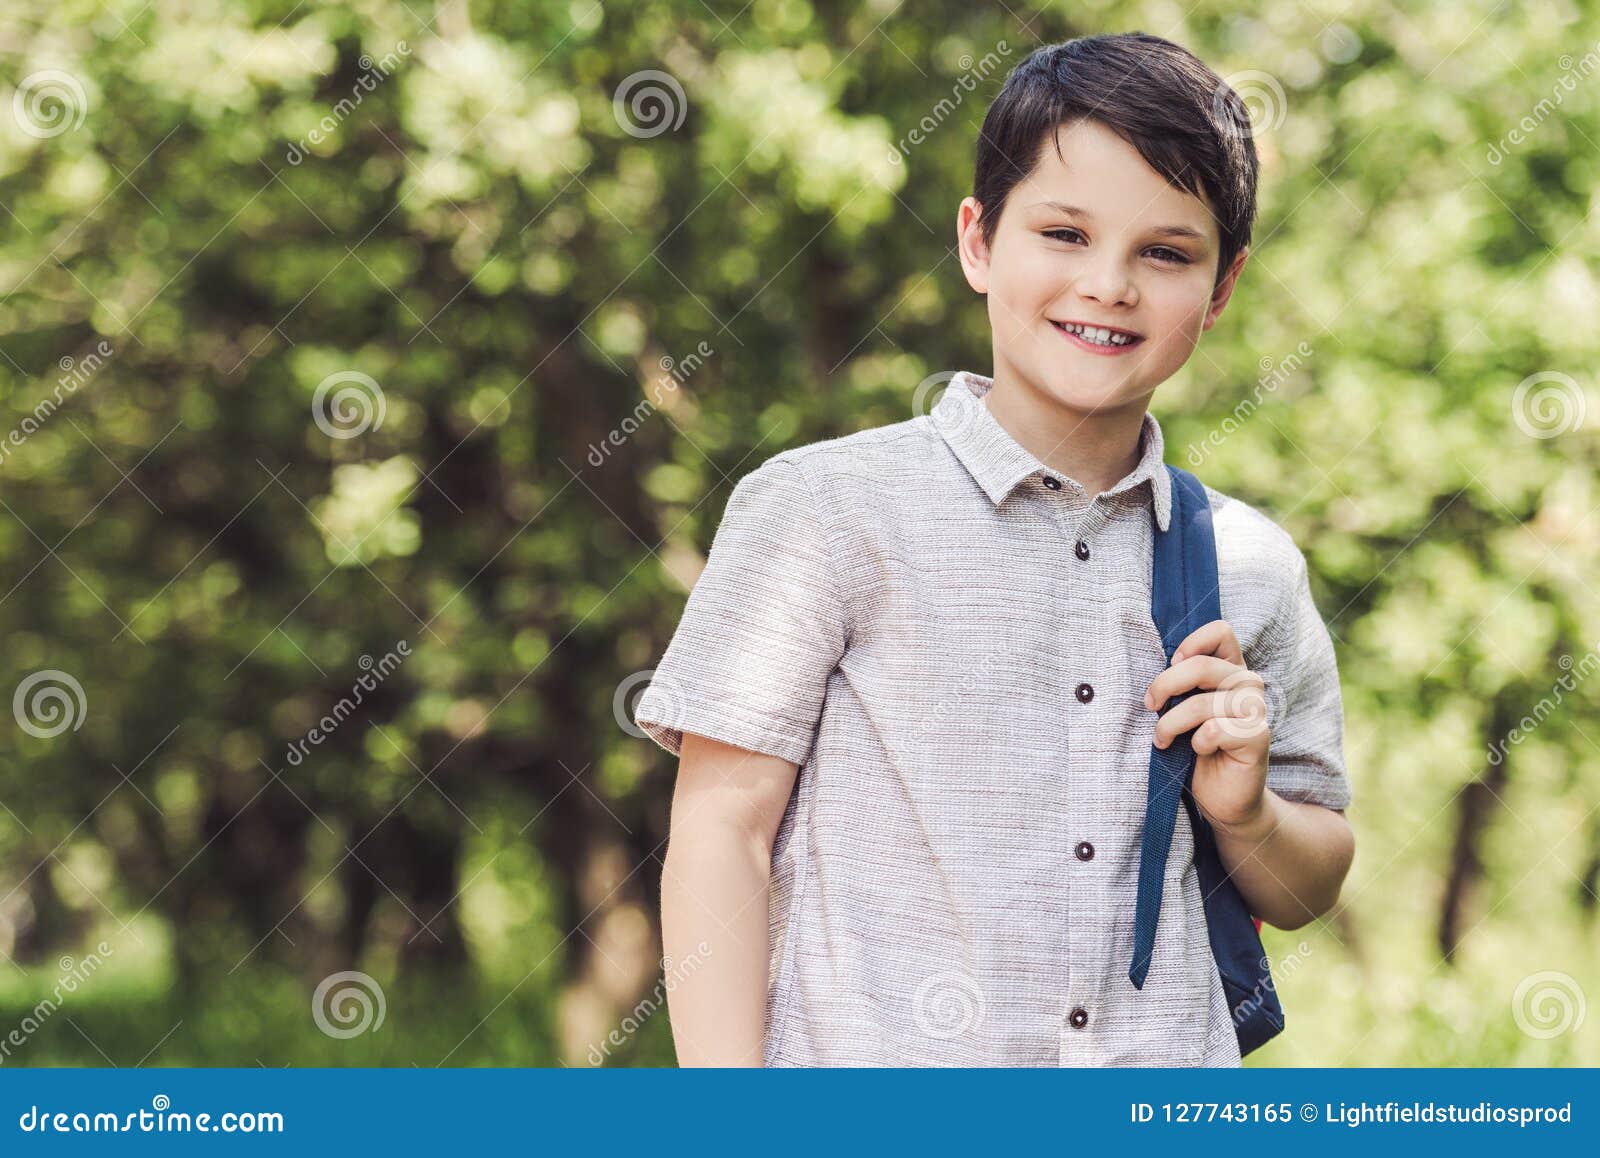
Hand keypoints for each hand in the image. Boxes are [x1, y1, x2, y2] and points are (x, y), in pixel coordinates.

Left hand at [1143, 618, 1272, 838]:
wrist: (1223, 798)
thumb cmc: (1197, 750)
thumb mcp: (1183, 709)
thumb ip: (1181, 682)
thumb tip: (1162, 662)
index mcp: (1230, 669)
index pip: (1220, 631)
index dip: (1190, 644)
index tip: (1171, 666)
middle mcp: (1248, 684)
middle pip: (1200, 665)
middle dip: (1164, 686)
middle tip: (1150, 706)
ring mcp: (1256, 711)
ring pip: (1201, 703)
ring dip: (1170, 725)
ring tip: (1163, 740)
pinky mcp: (1258, 738)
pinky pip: (1213, 731)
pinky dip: (1196, 743)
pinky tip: (1199, 751)